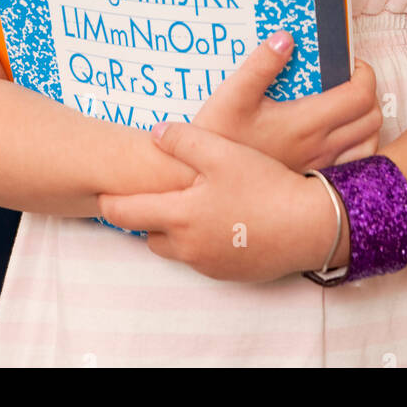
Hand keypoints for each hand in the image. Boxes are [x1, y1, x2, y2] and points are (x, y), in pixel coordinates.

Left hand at [95, 119, 345, 281]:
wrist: (308, 225)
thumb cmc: (264, 185)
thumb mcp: (221, 152)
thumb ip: (182, 140)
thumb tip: (154, 133)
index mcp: (180, 216)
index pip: (126, 214)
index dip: (109, 202)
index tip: (99, 194)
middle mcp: (188, 246)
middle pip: (148, 234)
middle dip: (144, 216)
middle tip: (149, 195)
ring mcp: (208, 263)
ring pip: (174, 248)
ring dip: (172, 229)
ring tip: (186, 204)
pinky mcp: (229, 272)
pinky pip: (200, 257)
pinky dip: (199, 240)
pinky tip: (219, 219)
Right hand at [192, 31, 381, 172]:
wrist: (203, 182)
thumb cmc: (217, 137)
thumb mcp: (231, 95)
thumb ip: (260, 64)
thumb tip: (286, 37)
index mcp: (306, 123)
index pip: (361, 96)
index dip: (365, 74)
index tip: (351, 63)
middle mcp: (320, 147)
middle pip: (373, 118)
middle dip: (369, 93)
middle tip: (348, 79)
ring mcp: (320, 167)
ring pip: (370, 144)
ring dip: (367, 121)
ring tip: (346, 105)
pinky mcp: (313, 179)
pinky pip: (356, 166)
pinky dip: (359, 145)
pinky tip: (338, 134)